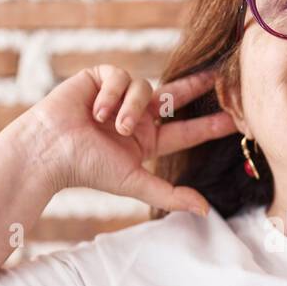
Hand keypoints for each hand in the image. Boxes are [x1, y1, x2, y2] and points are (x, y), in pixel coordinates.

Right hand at [27, 65, 237, 213]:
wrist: (51, 150)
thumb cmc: (88, 168)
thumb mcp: (135, 182)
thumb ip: (171, 195)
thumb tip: (205, 210)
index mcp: (147, 141)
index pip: (185, 132)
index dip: (209, 125)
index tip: (235, 119)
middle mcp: (136, 116)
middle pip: (175, 97)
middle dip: (197, 85)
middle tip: (221, 75)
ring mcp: (119, 96)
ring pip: (145, 88)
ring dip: (131, 108)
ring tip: (114, 126)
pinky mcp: (101, 78)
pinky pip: (120, 76)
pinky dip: (111, 96)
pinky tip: (95, 111)